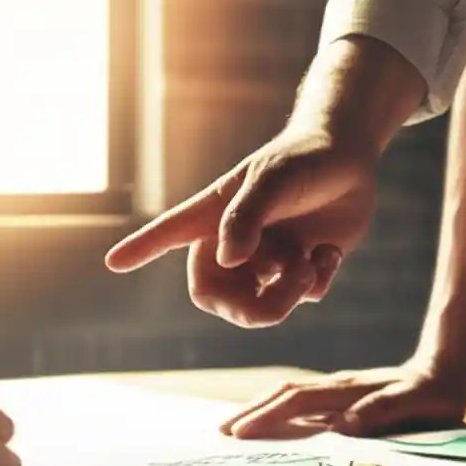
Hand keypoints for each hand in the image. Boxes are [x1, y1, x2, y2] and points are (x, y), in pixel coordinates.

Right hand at [107, 127, 378, 326]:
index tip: (113, 263)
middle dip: (251, 309)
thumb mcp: (274, 180)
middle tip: (282, 292)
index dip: (142, 249)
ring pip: (263, 307)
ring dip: (289, 293)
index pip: (170, 233)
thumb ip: (248, 217)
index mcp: (217, 215)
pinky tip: (328, 252)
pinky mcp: (301, 267)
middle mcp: (237, 242)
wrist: (352, 157)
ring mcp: (269, 258)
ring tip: (309, 261)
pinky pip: (302, 298)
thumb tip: (226, 260)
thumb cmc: (304, 158)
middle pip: (219, 297)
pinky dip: (316, 282)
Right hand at [220, 367, 465, 438]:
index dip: (268, 416)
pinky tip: (270, 416)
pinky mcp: (341, 394)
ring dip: (260, 406)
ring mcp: (337, 388)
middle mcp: (337, 386)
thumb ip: (383, 411)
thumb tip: (344, 424)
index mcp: (349, 391)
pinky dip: (277, 406)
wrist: (445, 369)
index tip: (241, 432)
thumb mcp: (417, 404)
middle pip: (284, 394)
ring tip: (234, 423)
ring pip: (289, 394)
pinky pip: (301, 399)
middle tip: (221, 430)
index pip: (298, 402)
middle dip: (252, 410)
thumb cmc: (434, 394)